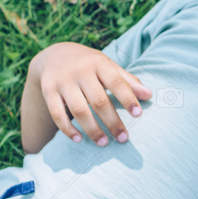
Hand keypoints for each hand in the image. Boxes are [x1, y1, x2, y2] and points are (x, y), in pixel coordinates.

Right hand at [31, 42, 151, 145]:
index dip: (128, 98)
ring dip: (92, 129)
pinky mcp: (48, 91)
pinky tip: (78, 140)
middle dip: (112, 121)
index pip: (116, 82)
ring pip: (79, 110)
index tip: (138, 115)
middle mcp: (80, 71)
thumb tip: (149, 95)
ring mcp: (63, 82)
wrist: (54, 55)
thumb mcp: (107, 66)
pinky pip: (57, 113)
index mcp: (98, 63)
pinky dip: (67, 129)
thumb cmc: (89, 65)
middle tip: (124, 139)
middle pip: (98, 100)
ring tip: (104, 143)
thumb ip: (127, 80)